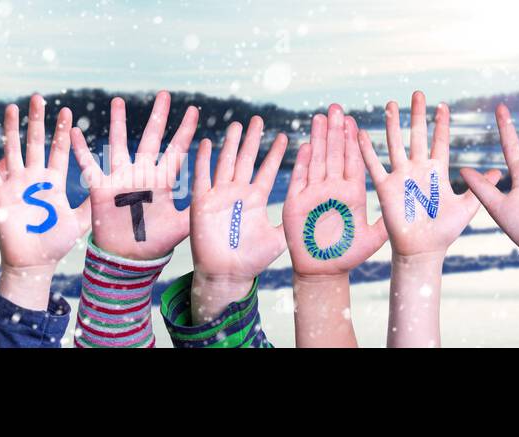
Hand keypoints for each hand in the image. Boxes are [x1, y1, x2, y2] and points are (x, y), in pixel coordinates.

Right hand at [0, 95, 90, 308]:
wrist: (32, 264)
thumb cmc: (56, 244)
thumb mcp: (80, 221)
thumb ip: (92, 203)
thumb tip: (114, 188)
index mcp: (53, 182)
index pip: (58, 150)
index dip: (62, 131)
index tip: (66, 110)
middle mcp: (34, 178)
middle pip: (35, 143)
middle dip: (37, 120)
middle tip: (37, 97)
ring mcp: (15, 185)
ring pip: (13, 150)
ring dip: (11, 129)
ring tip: (12, 107)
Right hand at [71, 91, 196, 259]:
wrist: (127, 260)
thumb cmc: (154, 244)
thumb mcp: (181, 227)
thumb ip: (197, 212)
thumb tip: (222, 203)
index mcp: (162, 181)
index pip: (176, 150)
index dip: (185, 131)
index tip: (195, 110)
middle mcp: (142, 175)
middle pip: (151, 138)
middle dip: (158, 116)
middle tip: (164, 93)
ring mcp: (121, 180)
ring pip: (119, 144)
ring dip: (118, 123)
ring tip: (117, 100)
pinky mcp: (101, 189)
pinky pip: (88, 165)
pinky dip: (80, 149)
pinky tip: (73, 131)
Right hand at [188, 116, 286, 320]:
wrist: (226, 275)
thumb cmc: (252, 260)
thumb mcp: (278, 239)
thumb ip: (292, 221)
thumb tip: (316, 211)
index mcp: (256, 199)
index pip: (267, 170)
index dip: (275, 154)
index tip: (285, 136)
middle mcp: (238, 193)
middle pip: (246, 160)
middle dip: (253, 140)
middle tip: (259, 119)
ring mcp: (219, 196)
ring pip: (226, 163)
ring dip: (231, 144)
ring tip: (237, 125)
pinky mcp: (202, 202)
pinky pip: (202, 177)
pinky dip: (203, 160)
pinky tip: (207, 143)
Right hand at [283, 104, 386, 275]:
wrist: (323, 272)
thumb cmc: (348, 256)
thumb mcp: (375, 238)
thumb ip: (389, 220)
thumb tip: (411, 206)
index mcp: (351, 193)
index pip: (354, 160)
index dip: (353, 140)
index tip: (354, 120)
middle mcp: (333, 189)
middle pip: (334, 154)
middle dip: (335, 131)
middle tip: (337, 107)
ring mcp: (314, 194)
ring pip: (317, 161)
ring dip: (318, 139)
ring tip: (320, 117)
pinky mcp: (296, 203)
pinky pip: (300, 179)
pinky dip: (302, 162)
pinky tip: (305, 145)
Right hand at [360, 91, 496, 256]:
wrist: (423, 249)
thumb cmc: (445, 231)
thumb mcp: (468, 206)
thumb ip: (480, 186)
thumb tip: (500, 170)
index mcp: (437, 171)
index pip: (439, 141)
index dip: (440, 124)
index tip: (442, 105)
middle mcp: (418, 169)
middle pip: (417, 136)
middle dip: (417, 115)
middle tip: (417, 94)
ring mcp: (401, 176)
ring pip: (395, 144)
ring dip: (393, 125)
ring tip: (392, 104)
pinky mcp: (385, 188)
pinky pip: (374, 166)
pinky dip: (367, 150)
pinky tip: (362, 133)